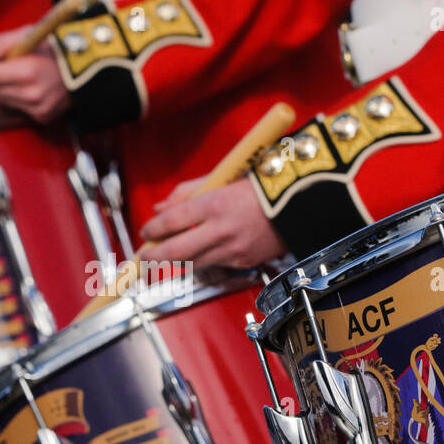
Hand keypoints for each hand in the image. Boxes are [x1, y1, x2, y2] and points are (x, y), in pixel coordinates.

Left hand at [0, 26, 69, 122]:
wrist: (88, 67)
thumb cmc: (57, 46)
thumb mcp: (27, 34)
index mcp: (27, 70)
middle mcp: (31, 94)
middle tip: (0, 63)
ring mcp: (37, 108)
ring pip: (1, 98)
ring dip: (3, 85)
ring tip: (20, 72)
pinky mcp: (42, 116)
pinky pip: (16, 106)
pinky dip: (18, 95)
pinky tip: (32, 85)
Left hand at [138, 177, 284, 269]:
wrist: (299, 205)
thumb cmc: (259, 187)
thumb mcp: (220, 178)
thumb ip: (187, 192)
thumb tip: (161, 208)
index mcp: (213, 204)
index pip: (170, 222)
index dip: (152, 230)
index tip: (146, 232)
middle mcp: (220, 230)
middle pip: (175, 252)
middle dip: (153, 257)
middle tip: (143, 258)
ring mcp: (232, 249)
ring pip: (192, 264)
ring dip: (175, 262)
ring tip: (167, 256)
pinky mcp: (242, 262)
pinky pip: (214, 265)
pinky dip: (202, 260)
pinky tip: (201, 251)